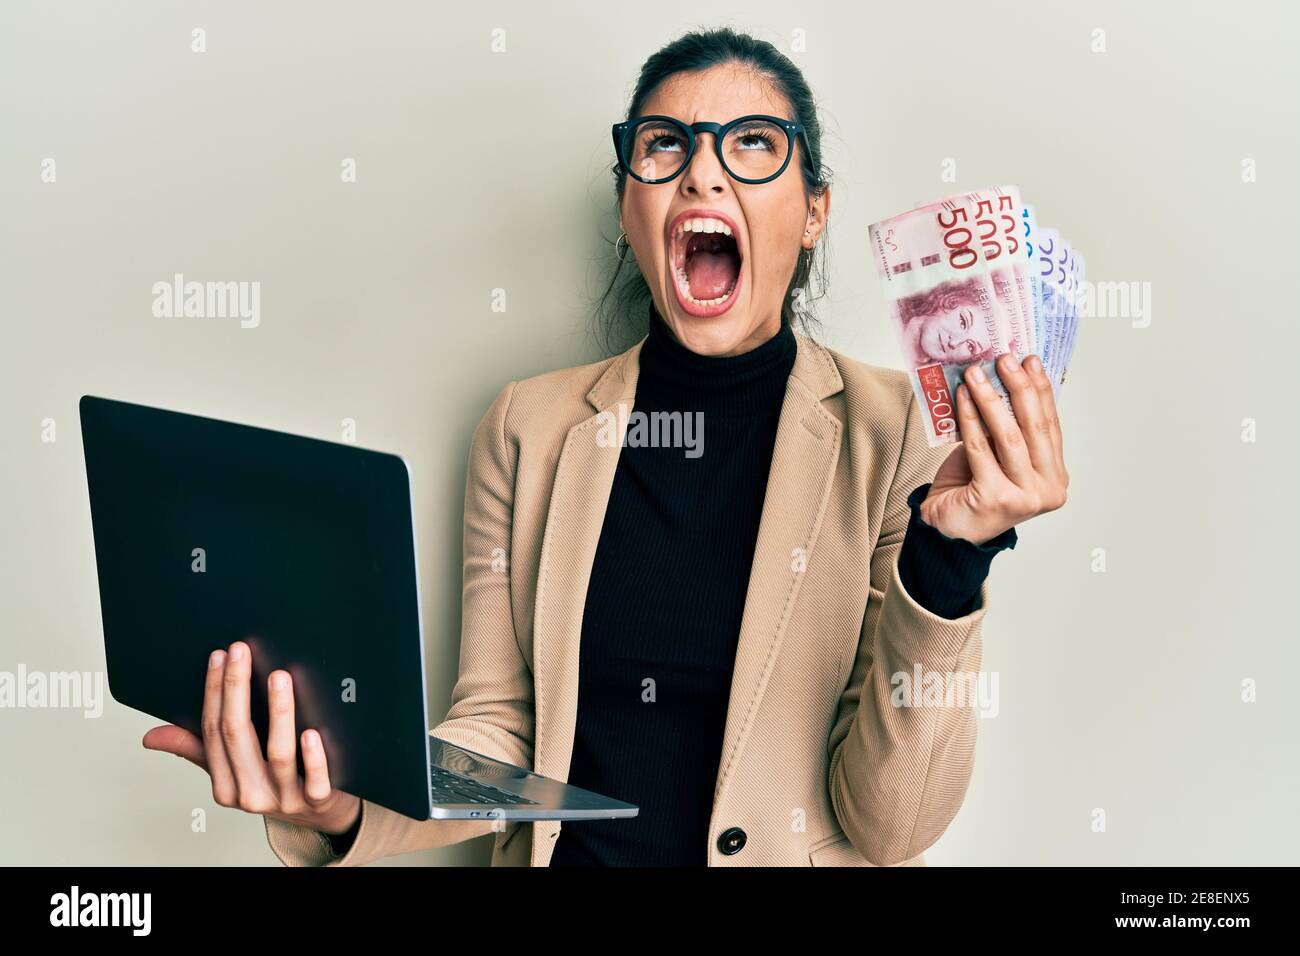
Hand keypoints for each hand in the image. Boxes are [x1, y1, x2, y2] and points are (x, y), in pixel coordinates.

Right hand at [142, 641, 361, 836]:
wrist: (323, 815)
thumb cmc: (277, 785)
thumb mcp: (234, 770)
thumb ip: (199, 749)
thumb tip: (150, 737)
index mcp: (225, 785)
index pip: (213, 731)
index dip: (215, 692)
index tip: (220, 656)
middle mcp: (251, 795)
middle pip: (238, 736)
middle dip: (236, 689)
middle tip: (241, 651)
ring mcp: (286, 799)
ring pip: (278, 754)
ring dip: (279, 712)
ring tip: (280, 675)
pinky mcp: (319, 802)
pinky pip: (315, 781)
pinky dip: (314, 757)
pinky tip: (311, 731)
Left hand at [920, 353, 1068, 545]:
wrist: (947, 530)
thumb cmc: (973, 490)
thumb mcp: (998, 456)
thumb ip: (1008, 429)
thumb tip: (1003, 380)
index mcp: (1054, 477)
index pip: (1050, 425)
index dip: (1041, 390)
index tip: (1030, 361)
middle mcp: (1046, 490)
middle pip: (1034, 427)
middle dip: (1019, 387)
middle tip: (1005, 359)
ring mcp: (1024, 497)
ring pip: (1008, 435)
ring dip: (990, 398)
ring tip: (975, 373)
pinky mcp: (996, 498)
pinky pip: (980, 448)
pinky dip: (969, 418)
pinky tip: (961, 398)